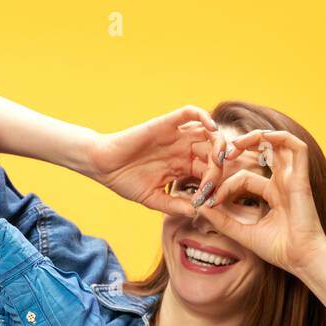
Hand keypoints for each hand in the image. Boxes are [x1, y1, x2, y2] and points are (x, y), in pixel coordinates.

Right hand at [89, 105, 226, 214]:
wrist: (104, 166)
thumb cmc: (125, 182)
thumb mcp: (153, 199)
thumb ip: (174, 205)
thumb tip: (197, 212)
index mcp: (183, 167)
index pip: (209, 172)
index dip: (215, 185)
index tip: (210, 200)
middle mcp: (183, 149)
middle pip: (214, 151)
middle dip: (221, 166)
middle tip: (216, 181)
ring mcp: (176, 135)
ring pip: (208, 130)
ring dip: (219, 141)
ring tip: (219, 157)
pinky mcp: (166, 123)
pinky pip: (190, 113)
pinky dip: (205, 116)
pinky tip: (212, 128)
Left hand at [195, 129, 325, 273]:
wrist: (301, 260)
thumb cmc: (278, 250)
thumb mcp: (242, 232)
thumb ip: (222, 220)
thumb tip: (199, 207)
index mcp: (272, 194)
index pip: (244, 179)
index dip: (226, 185)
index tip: (210, 200)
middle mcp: (283, 183)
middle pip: (264, 153)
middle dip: (242, 147)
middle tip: (222, 154)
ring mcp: (292, 179)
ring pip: (279, 144)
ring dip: (258, 137)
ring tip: (236, 144)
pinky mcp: (301, 179)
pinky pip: (297, 148)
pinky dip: (281, 138)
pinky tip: (262, 138)